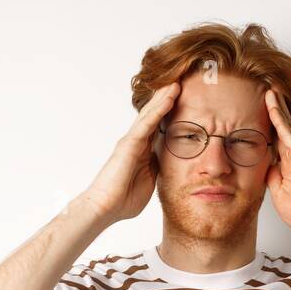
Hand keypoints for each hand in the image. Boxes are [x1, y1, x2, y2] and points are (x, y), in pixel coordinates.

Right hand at [79, 81, 181, 224]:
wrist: (105, 209)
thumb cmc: (124, 200)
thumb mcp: (150, 180)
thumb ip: (158, 167)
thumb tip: (171, 162)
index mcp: (142, 150)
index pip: (159, 125)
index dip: (170, 111)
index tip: (185, 99)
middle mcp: (136, 141)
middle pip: (154, 114)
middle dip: (167, 98)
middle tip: (181, 80)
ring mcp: (131, 141)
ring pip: (151, 113)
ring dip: (164, 97)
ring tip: (178, 81)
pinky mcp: (129, 145)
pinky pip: (147, 124)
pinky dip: (159, 110)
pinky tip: (170, 97)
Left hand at [264, 88, 290, 234]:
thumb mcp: (277, 192)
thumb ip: (270, 176)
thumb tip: (262, 164)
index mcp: (287, 165)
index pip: (273, 140)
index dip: (265, 127)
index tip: (254, 116)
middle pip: (280, 127)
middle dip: (273, 109)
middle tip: (265, 92)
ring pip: (284, 124)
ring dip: (276, 106)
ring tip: (269, 89)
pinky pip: (287, 132)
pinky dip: (279, 118)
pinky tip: (272, 105)